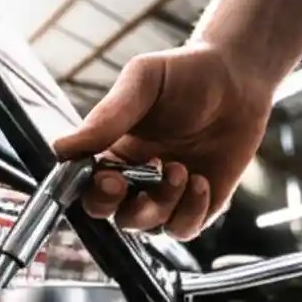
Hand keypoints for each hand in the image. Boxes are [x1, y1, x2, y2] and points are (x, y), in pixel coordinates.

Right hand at [52, 41, 271, 240]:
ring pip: (148, 226)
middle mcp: (137, 177)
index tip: (108, 177)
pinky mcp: (200, 203)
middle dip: (122, 207)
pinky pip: (184, 228)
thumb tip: (63, 147)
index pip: (88, 187)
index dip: (92, 191)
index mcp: (113, 150)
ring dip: (161, 204)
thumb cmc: (185, 72)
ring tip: (180, 168)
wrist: (238, 76)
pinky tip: (201, 181)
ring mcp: (168, 192)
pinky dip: (190, 212)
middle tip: (134, 180)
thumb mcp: (142, 83)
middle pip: (113, 215)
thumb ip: (106, 117)